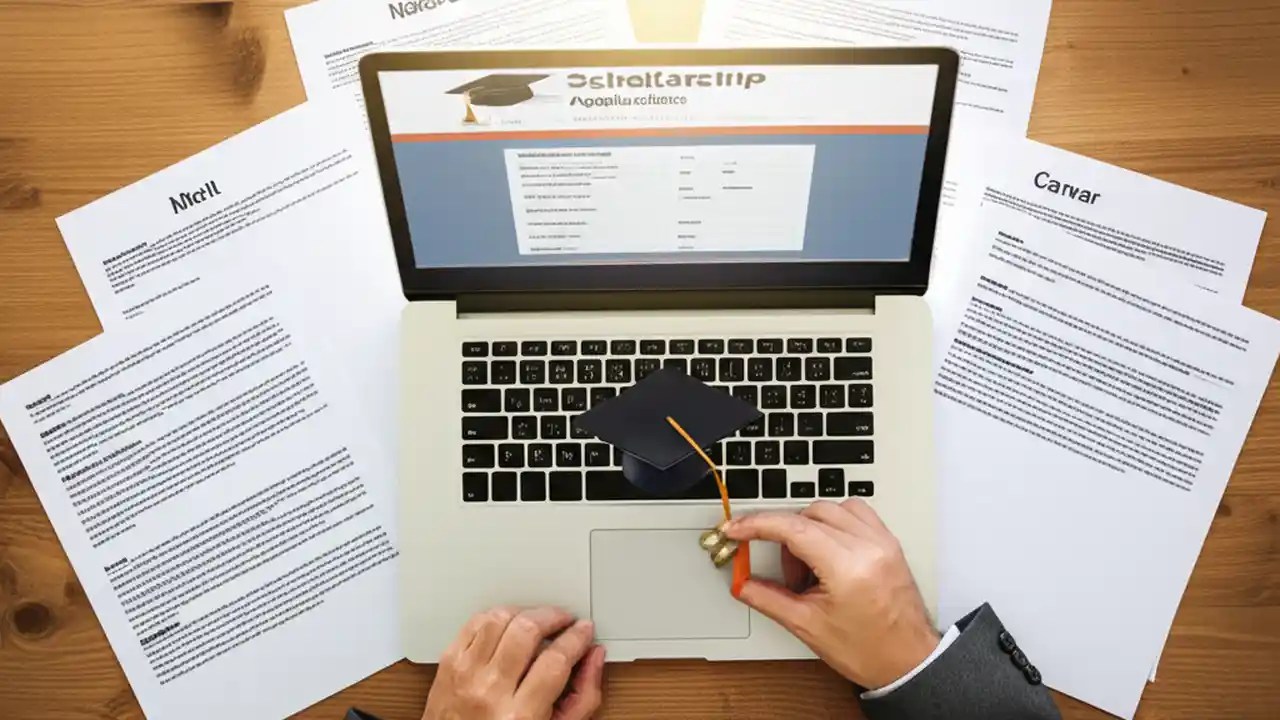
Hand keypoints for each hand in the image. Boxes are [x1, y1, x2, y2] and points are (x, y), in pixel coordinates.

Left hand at [422, 606, 605, 719]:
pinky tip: (509, 625)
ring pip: (499, 619)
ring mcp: (466, 674)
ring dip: (525, 612)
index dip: (577, 638)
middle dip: (553, 617)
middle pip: (526, 631)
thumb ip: (582, 698)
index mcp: (519, 716)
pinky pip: (475, 623)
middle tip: (564, 620)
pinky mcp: (449, 662)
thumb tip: (593, 658)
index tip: (584, 631)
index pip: (556, 661)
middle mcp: (489, 691)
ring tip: (538, 620)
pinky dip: (496, 617)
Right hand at [724, 499, 939, 689]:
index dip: (758, 524)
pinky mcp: (888, 542)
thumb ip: (769, 599)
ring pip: (831, 508)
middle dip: (784, 536)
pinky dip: (833, 523)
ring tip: (808, 566)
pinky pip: (855, 512)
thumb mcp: (808, 627)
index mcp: (848, 568)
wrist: (908, 661)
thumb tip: (742, 582)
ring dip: (808, 527)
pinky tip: (827, 550)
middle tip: (785, 573)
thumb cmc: (869, 650)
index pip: (793, 528)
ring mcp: (882, 541)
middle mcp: (869, 547)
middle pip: (809, 514)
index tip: (737, 529)